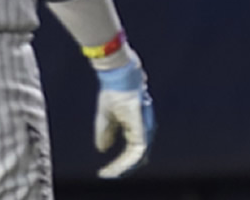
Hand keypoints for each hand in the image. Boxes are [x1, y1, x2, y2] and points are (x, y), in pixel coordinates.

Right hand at [94, 59, 154, 178]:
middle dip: (123, 169)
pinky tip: (117, 167)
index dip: (120, 164)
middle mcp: (143, 128)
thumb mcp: (106, 116)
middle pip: (138, 157)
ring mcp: (145, 127)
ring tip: (111, 174)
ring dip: (124, 168)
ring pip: (139, 157)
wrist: (118, 73)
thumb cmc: (113, 90)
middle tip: (108, 175)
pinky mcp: (143, 125)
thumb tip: (104, 149)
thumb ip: (106, 132)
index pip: (132, 152)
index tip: (105, 172)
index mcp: (136, 126)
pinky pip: (139, 150)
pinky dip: (128, 161)